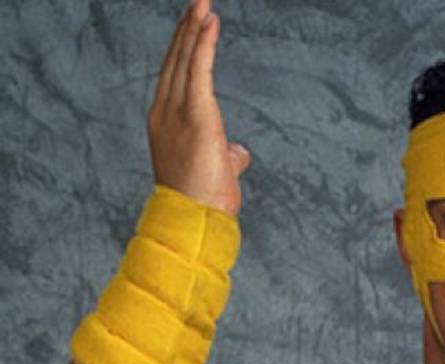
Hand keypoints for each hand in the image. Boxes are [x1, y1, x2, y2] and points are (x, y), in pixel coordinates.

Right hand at [147, 0, 249, 215]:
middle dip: (187, 29)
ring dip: (195, 28)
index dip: (184, 47)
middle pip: (176, 60)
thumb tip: (239, 153)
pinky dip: (205, 45)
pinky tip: (211, 22)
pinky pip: (199, 71)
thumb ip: (226, 154)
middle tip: (198, 2)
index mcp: (165, 122)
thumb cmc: (204, 201)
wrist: (196, 220)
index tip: (194, 24)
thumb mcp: (216, 170)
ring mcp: (176, 113)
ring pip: (185, 60)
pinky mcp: (196, 115)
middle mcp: (164, 112)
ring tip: (203, 2)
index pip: (174, 75)